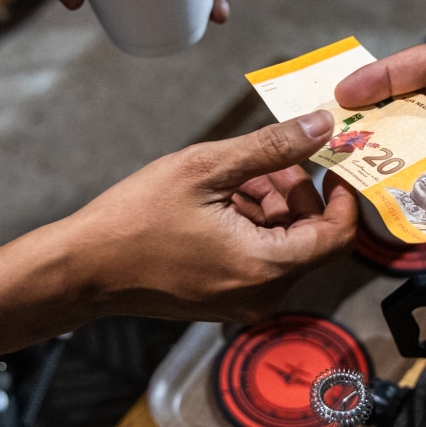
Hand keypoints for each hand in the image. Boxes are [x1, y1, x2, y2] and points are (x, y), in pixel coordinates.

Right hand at [64, 110, 355, 323]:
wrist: (82, 270)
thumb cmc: (136, 218)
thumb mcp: (207, 169)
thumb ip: (272, 147)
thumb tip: (322, 124)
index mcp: (266, 267)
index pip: (338, 236)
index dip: (343, 196)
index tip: (334, 163)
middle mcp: (263, 294)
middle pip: (310, 237)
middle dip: (298, 192)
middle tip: (269, 158)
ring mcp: (244, 302)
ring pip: (284, 244)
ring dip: (272, 204)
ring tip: (236, 174)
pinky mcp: (226, 299)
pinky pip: (260, 258)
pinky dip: (253, 224)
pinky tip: (223, 198)